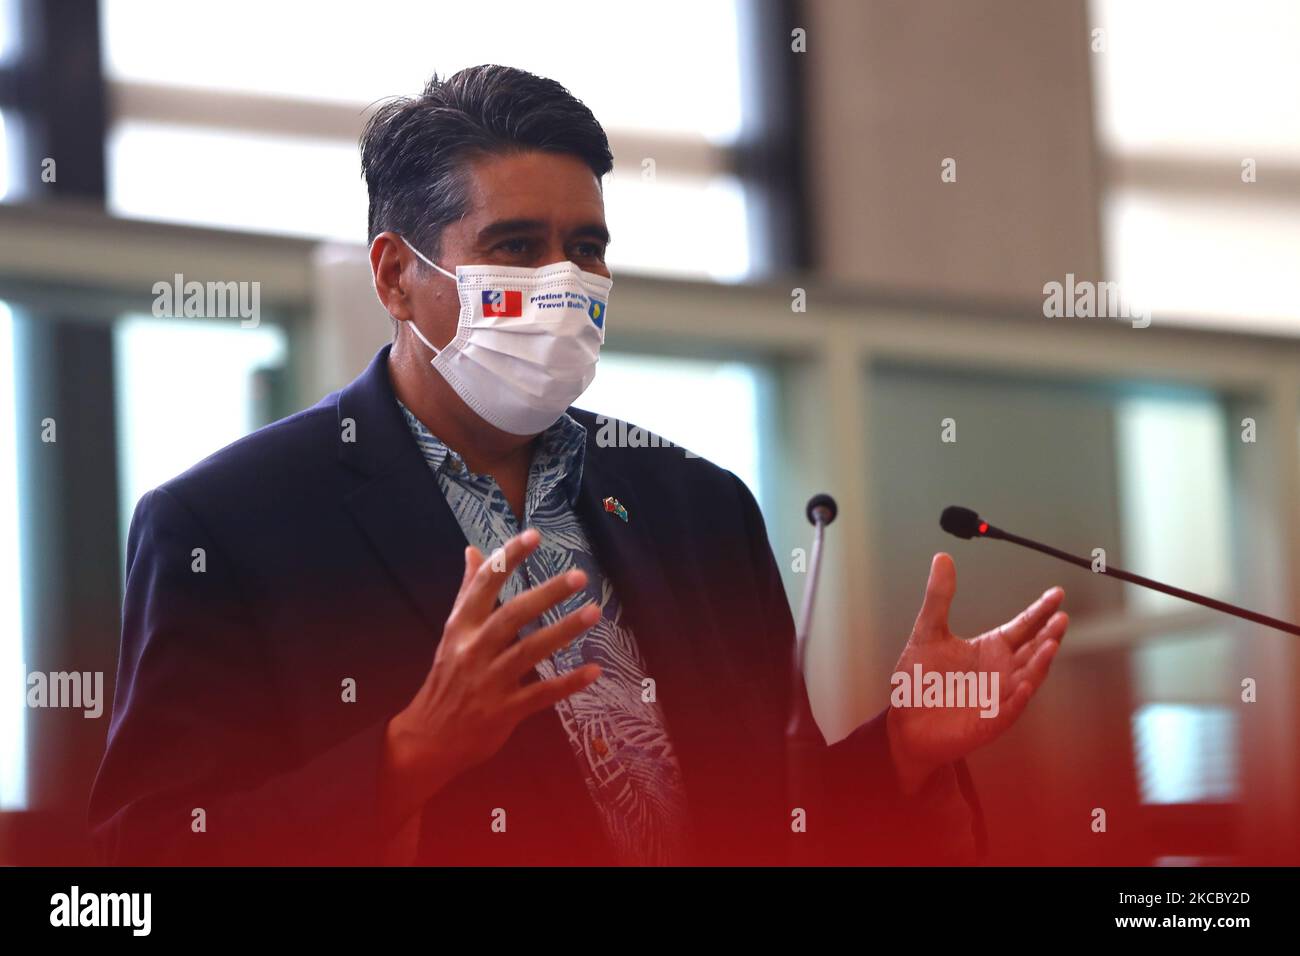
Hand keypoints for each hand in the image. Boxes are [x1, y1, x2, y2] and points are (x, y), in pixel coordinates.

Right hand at [378, 527, 600, 832]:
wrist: (429, 737)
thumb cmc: (447, 677)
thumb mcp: (453, 632)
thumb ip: (468, 592)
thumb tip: (473, 550)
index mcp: (461, 627)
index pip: (485, 584)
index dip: (508, 558)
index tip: (534, 535)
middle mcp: (473, 650)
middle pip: (512, 615)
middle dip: (546, 594)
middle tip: (578, 576)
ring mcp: (489, 682)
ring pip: (529, 651)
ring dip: (563, 631)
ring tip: (593, 612)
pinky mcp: (504, 711)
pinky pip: (541, 694)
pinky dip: (568, 683)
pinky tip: (593, 670)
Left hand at [885, 552, 1067, 793]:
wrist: (906, 722)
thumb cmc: (921, 679)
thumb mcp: (928, 631)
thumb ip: (939, 597)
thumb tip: (942, 557)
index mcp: (992, 648)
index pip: (1024, 626)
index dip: (1040, 610)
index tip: (1058, 593)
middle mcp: (1003, 671)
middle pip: (1034, 650)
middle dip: (1048, 635)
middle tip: (1061, 618)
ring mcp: (999, 697)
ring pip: (1028, 678)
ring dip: (1040, 663)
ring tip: (1050, 644)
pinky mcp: (989, 722)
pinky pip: (1008, 709)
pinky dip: (1018, 698)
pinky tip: (1025, 684)